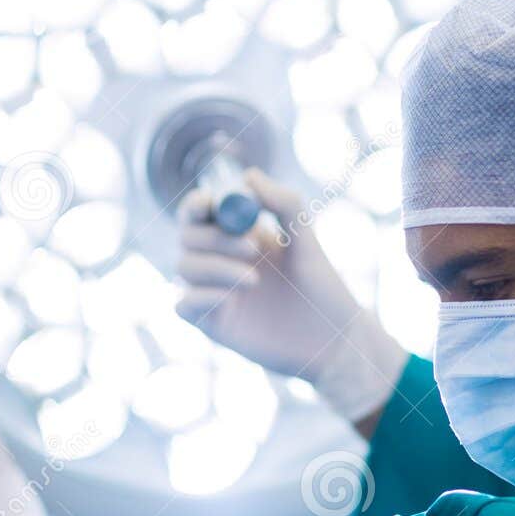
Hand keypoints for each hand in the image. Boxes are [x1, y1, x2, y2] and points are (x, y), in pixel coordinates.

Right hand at [176, 168, 406, 423]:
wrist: (332, 339)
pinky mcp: (213, 323)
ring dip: (215, 267)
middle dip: (215, 238)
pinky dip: (200, 296)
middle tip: (254, 248)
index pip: (199, 212)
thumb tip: (249, 176)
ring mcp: (214, 292)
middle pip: (186, 236)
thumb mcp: (307, 240)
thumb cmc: (323, 287)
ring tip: (255, 280)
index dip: (196, 203)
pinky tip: (232, 299)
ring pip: (183, 267)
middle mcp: (220, 261)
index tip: (208, 203)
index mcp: (239, 235)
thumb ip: (284, 203)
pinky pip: (182, 305)